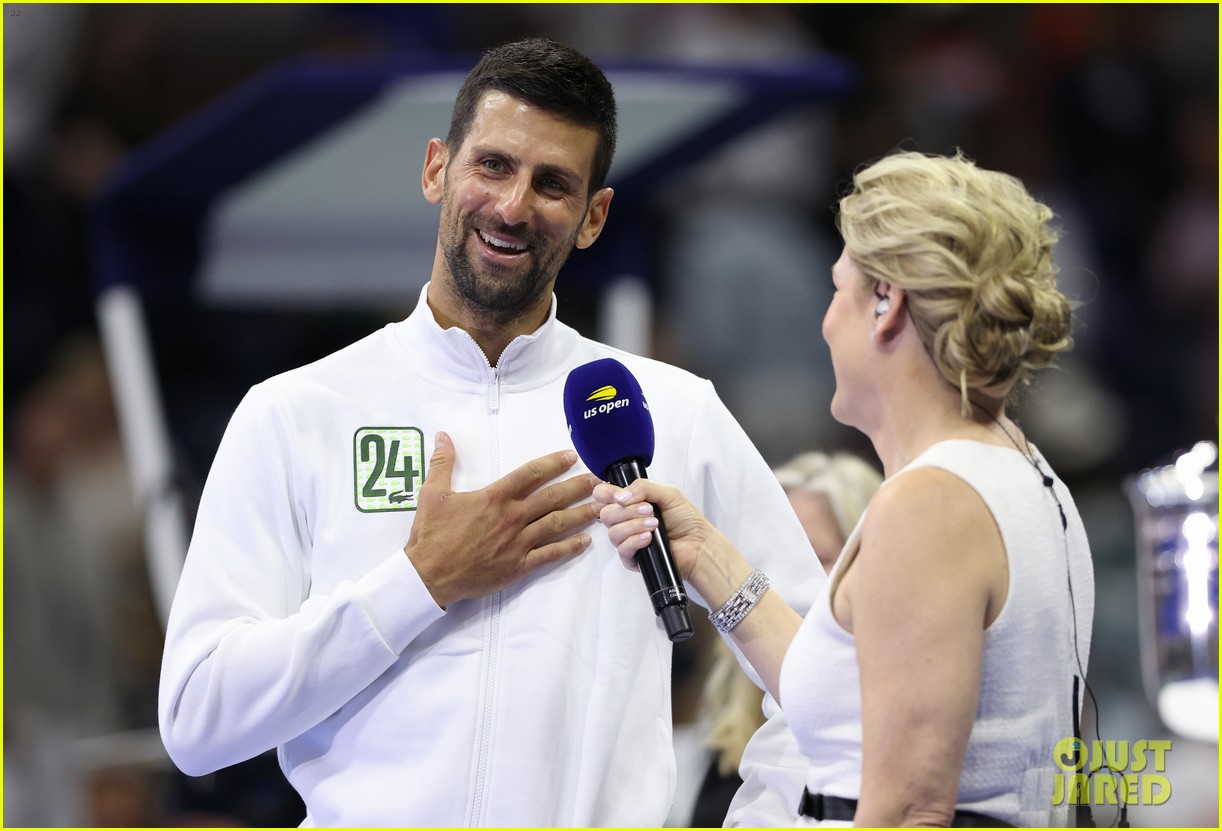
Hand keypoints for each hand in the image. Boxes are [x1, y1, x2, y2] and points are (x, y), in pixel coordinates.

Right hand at [405, 432, 599, 607]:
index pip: (531, 474)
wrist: (428, 575)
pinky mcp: (518, 566)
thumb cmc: (430, 534)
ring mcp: (517, 543)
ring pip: (556, 524)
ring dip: (581, 514)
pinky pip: (549, 555)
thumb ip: (442, 462)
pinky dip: (569, 548)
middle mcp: (511, 517)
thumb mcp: (432, 493)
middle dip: (578, 487)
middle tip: (598, 480)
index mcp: (494, 497)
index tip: (571, 456)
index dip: (553, 463)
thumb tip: (443, 435)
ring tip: (600, 507)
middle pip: (552, 497)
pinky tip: (585, 542)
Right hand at [592, 478, 742, 605]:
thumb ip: (643, 487)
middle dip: (627, 511)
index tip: (620, 496)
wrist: (699, 544)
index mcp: (631, 503)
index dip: (606, 494)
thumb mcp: (668, 493)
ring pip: (612, 532)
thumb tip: (619, 497)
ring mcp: (627, 540)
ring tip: (655, 525)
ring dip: (634, 525)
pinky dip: (634, 541)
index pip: (604, 495)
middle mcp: (625, 520)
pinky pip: (622, 549)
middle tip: (650, 510)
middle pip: (605, 514)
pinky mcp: (632, 558)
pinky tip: (648, 538)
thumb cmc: (686, 519)